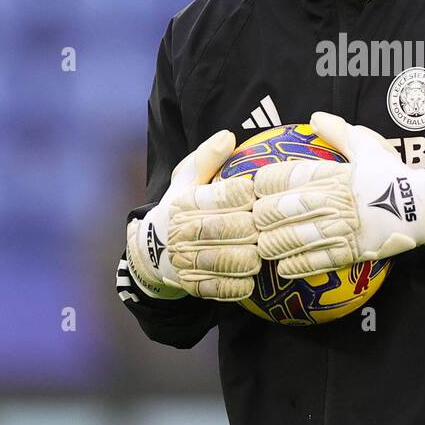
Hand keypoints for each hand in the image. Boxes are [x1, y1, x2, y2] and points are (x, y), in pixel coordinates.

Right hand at [126, 130, 259, 300]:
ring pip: (227, 260)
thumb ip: (207, 157)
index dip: (243, 194)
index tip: (256, 191)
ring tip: (263, 249)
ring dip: (250, 256)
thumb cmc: (184, 206)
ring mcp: (185, 261)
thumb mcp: (189, 178)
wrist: (156, 249)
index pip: (218, 196)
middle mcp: (180, 233)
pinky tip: (252, 276)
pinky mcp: (193, 285)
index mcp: (183, 204)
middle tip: (268, 223)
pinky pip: (222, 288)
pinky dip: (240, 283)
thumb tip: (228, 136)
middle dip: (252, 226)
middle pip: (226, 229)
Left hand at [251, 112, 424, 277]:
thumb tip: (314, 116)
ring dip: (273, 243)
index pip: (287, 176)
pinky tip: (282, 267)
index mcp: (333, 173)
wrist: (423, 206)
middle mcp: (333, 200)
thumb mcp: (367, 146)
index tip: (253, 187)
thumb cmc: (391, 174)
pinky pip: (316, 261)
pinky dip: (295, 265)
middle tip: (251, 220)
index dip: (264, 183)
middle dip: (261, 216)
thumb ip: (338, 132)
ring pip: (294, 237)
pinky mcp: (352, 251)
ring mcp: (342, 227)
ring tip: (263, 246)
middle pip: (281, 209)